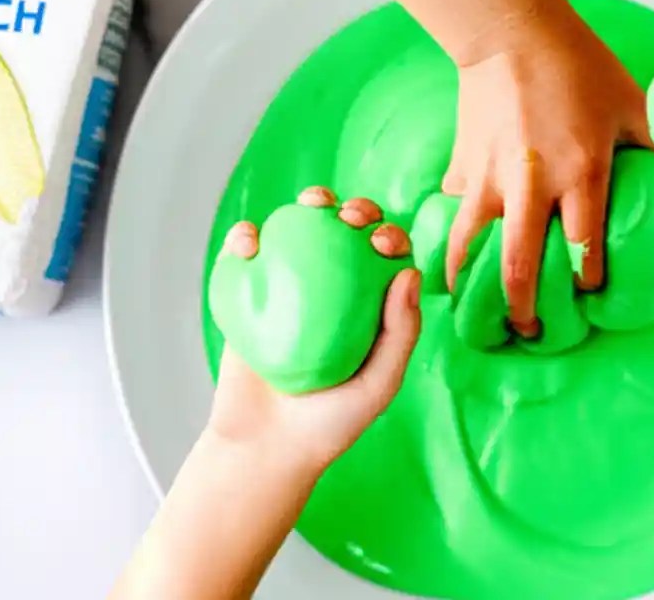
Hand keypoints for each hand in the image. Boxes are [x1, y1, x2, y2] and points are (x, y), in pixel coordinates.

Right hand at [208, 211, 422, 472]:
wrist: (266, 449)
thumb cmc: (331, 424)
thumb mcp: (380, 384)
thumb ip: (400, 333)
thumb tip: (408, 271)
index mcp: (370, 307)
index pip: (388, 259)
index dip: (393, 235)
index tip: (382, 241)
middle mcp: (334, 291)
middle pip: (349, 234)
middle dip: (358, 209)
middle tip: (353, 218)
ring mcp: (289, 289)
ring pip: (300, 232)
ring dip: (309, 204)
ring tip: (311, 204)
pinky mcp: (248, 297)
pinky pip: (245, 258)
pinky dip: (245, 239)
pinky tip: (252, 240)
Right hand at [442, 4, 650, 336]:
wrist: (511, 29)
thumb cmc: (579, 65)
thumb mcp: (632, 102)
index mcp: (581, 173)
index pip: (584, 251)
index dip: (586, 284)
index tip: (589, 297)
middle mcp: (533, 186)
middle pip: (521, 268)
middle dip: (523, 310)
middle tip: (529, 332)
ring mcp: (490, 179)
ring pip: (472, 250)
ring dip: (473, 287)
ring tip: (476, 312)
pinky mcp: (463, 167)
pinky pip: (455, 212)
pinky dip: (451, 239)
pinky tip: (452, 261)